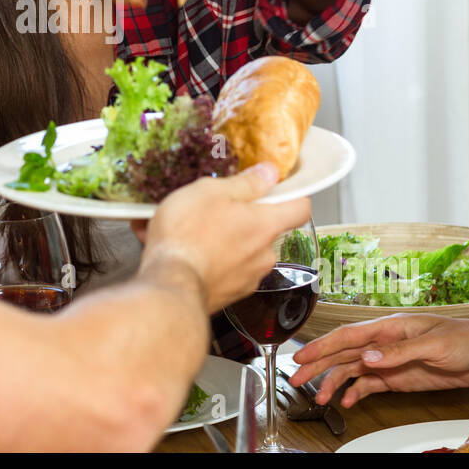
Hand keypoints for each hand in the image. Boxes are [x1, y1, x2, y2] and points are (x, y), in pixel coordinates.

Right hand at [141, 162, 309, 311]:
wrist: (168, 283)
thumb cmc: (187, 235)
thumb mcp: (212, 191)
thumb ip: (246, 183)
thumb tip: (268, 173)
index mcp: (266, 225)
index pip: (300, 208)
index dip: (292, 195)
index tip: (276, 189)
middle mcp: (264, 254)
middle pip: (267, 230)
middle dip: (246, 219)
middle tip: (217, 209)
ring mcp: (249, 278)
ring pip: (245, 251)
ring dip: (227, 241)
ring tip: (195, 233)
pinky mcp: (231, 294)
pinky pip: (229, 270)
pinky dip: (214, 261)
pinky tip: (190, 253)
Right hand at [288, 314, 468, 407]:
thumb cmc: (466, 337)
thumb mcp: (433, 342)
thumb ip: (398, 351)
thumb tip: (368, 357)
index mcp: (389, 328)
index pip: (348, 336)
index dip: (322, 345)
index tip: (302, 355)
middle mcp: (384, 343)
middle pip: (343, 353)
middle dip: (318, 364)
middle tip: (296, 377)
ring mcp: (390, 361)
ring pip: (353, 371)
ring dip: (334, 382)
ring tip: (319, 396)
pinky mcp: (399, 377)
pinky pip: (371, 385)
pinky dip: (356, 392)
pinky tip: (346, 401)